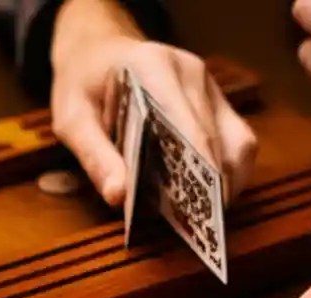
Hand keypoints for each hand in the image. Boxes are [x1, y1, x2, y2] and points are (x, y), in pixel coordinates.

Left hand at [50, 0, 257, 205]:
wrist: (96, 53)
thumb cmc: (82, 85)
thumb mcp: (72, 119)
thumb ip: (94, 156)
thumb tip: (119, 197)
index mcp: (153, 68)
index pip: (189, 127)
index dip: (199, 173)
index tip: (198, 215)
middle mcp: (191, 72)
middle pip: (217, 141)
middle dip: (209, 189)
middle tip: (195, 232)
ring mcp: (209, 85)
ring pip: (238, 143)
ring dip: (225, 184)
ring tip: (201, 220)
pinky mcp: (216, 100)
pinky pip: (238, 142)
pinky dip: (227, 174)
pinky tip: (206, 198)